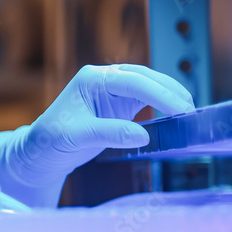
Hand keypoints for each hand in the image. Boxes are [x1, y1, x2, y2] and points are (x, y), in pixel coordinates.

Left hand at [21, 63, 194, 178]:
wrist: (40, 153)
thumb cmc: (50, 141)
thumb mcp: (76, 137)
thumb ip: (109, 133)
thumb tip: (143, 134)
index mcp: (91, 79)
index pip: (132, 81)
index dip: (159, 94)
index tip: (180, 109)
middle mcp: (103, 79)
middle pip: (145, 78)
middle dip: (170, 91)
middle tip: (191, 111)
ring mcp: (112, 91)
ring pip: (149, 86)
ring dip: (169, 96)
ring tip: (188, 113)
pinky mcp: (118, 106)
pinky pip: (146, 100)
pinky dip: (162, 106)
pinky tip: (175, 116)